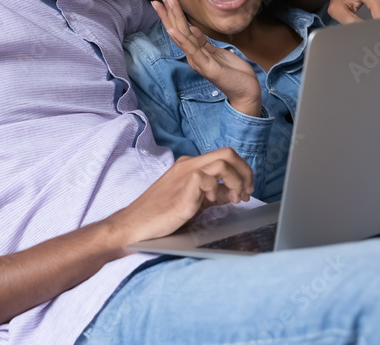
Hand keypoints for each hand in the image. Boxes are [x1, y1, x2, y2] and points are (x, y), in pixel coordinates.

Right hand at [106, 147, 253, 245]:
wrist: (134, 225)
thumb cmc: (159, 216)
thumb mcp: (191, 202)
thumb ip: (210, 196)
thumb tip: (230, 194)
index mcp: (190, 166)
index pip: (225, 157)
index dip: (242, 172)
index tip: (245, 191)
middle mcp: (188, 165)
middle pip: (228, 153)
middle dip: (245, 172)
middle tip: (246, 193)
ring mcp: (184, 174)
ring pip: (223, 162)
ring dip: (236, 180)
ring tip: (235, 199)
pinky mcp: (182, 188)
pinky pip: (207, 178)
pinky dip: (217, 190)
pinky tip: (212, 203)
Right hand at [152, 0, 261, 115]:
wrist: (246, 93)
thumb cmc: (234, 74)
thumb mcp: (217, 52)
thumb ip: (202, 42)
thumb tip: (191, 28)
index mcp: (196, 52)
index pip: (181, 30)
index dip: (172, 14)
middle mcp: (193, 57)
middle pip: (177, 30)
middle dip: (168, 12)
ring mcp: (198, 62)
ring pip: (183, 36)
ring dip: (173, 18)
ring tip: (166, 3)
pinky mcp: (207, 68)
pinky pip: (193, 51)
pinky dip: (182, 40)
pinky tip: (173, 30)